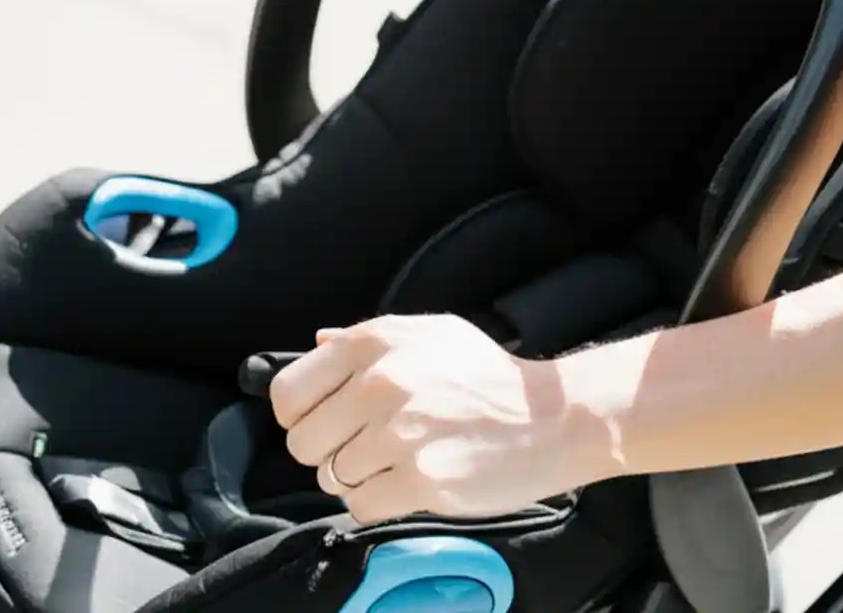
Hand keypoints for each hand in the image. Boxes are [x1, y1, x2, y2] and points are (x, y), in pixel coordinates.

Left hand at [268, 314, 608, 524]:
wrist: (555, 418)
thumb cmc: (491, 377)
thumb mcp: (432, 335)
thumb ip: (367, 338)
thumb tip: (318, 344)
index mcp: (374, 343)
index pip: (287, 394)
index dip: (301, 418)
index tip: (326, 424)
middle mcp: (381, 383)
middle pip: (303, 443)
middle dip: (329, 453)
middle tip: (369, 448)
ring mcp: (400, 432)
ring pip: (332, 478)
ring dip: (359, 479)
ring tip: (401, 461)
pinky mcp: (421, 479)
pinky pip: (361, 507)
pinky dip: (379, 503)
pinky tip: (411, 483)